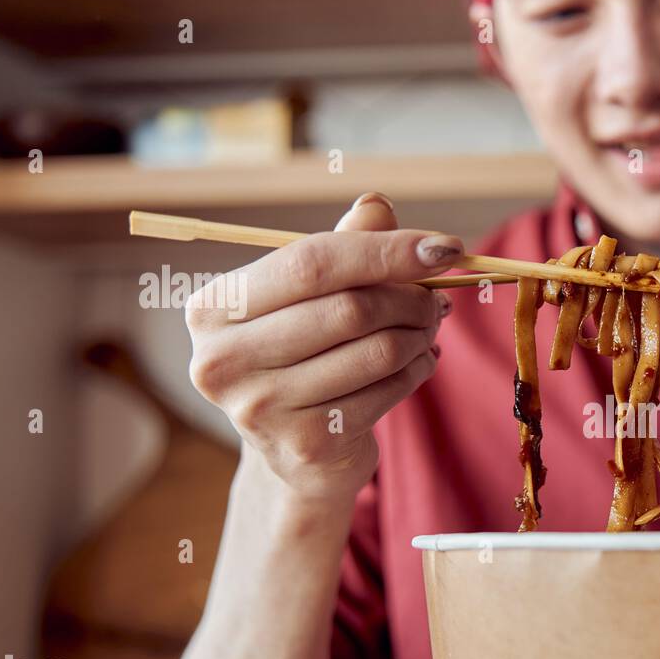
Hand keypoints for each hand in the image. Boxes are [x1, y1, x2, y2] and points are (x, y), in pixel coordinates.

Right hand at [185, 192, 463, 501]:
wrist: (296, 453)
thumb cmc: (303, 357)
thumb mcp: (311, 298)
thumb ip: (341, 249)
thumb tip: (377, 205)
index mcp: (214, 306)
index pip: (311, 261)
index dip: (385, 250)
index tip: (445, 245)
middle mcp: (223, 359)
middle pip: (349, 307)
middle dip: (411, 297)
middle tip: (438, 298)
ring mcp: (261, 407)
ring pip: (377, 350)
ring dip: (420, 334)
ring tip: (429, 328)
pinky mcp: (306, 444)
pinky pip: (387, 391)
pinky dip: (417, 370)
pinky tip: (419, 362)